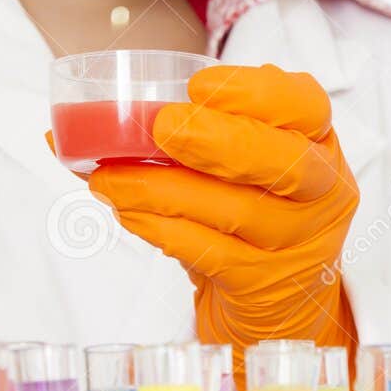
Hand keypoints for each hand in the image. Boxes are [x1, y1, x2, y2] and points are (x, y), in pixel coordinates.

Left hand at [89, 64, 358, 378]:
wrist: (280, 307)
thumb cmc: (250, 213)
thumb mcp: (240, 164)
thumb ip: (187, 129)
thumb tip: (70, 121)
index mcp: (316, 141)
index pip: (307, 105)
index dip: (256, 92)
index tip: (198, 84)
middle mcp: (320, 190)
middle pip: (285, 162)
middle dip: (219, 140)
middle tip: (160, 127)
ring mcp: (297, 241)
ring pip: (232, 210)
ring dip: (161, 189)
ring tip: (109, 179)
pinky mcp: (264, 284)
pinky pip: (208, 253)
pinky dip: (161, 229)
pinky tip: (127, 213)